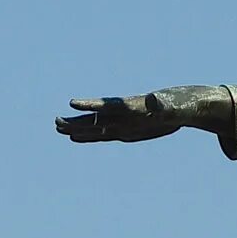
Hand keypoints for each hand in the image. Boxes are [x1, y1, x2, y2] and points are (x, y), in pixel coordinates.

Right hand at [54, 88, 232, 141]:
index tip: (72, 103)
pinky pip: (103, 135)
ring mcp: (121, 123)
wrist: (181, 107)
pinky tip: (75, 138)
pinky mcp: (124, 131)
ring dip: (78, 129)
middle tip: (55, 122)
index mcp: (131, 107)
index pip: (107, 106)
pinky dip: (89, 137)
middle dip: (77, 121)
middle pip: (95, 118)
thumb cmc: (178, 107)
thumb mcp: (172, 108)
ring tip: (57, 128)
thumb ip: (162, 105)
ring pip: (95, 127)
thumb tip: (157, 100)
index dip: (91, 104)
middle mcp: (122, 115)